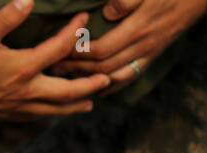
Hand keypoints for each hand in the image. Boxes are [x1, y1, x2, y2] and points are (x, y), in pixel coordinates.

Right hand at [0, 0, 111, 120]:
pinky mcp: (10, 115)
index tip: (84, 19)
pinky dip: (53, 114)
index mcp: (24, 68)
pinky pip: (39, 117)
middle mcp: (27, 90)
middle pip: (67, 91)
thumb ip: (7, 17)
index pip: (58, 49)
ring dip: (75, 105)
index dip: (74, 33)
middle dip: (89, 85)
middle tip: (107, 79)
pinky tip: (56, 113)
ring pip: (55, 110)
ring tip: (91, 103)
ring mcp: (20, 106)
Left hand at [56, 0, 206, 94]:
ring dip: (90, 81)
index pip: (101, 50)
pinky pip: (129, 78)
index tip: (60, 51)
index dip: (79, 53)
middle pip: (103, 68)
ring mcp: (147, 55)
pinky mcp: (152, 57)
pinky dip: (112, 86)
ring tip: (69, 80)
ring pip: (115, 77)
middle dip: (76, 70)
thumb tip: (106, 11)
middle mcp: (142, 48)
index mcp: (138, 29)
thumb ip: (126, 0)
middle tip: (54, 68)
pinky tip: (99, 89)